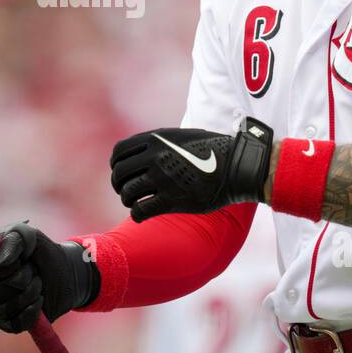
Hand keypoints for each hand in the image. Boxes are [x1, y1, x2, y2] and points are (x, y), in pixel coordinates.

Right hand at [0, 222, 99, 332]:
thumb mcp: (29, 236)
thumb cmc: (40, 252)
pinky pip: (16, 324)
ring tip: (38, 283)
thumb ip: (14, 239)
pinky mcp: (8, 324)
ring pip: (6, 309)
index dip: (2, 267)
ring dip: (30, 294)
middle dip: (22, 280)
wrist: (63, 273)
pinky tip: (39, 300)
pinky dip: (32, 312)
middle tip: (34, 271)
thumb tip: (1, 262)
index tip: (21, 260)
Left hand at [109, 117, 274, 221]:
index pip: (119, 153)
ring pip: (128, 193)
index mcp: (155, 139)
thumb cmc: (211, 150)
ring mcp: (162, 179)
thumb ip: (159, 142)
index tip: (120, 173)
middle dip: (119, 185)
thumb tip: (142, 151)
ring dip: (127, 200)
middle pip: (120, 174)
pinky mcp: (172, 200)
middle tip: (125, 191)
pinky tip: (141, 215)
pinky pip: (141, 210)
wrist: (236, 165)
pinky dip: (137, 215)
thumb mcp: (181, 136)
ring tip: (133, 203)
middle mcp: (155, 157)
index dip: (115, 165)